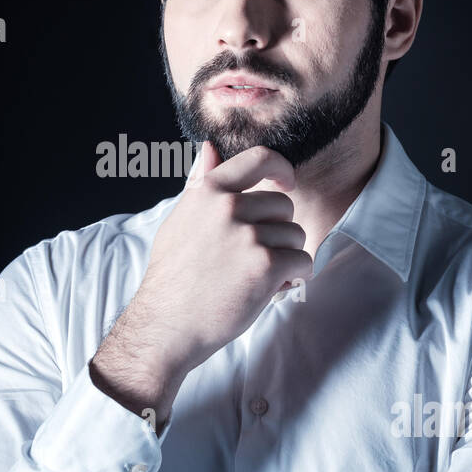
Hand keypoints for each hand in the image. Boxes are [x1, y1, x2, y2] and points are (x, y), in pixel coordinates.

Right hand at [127, 141, 312, 374]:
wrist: (168, 323)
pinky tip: (270, 289)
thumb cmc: (173, 276)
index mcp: (209, 191)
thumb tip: (210, 148)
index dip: (281, 168)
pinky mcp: (266, 265)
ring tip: (257, 277)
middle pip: (284, 206)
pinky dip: (295, 278)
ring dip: (286, 258)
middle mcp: (229, 207)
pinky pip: (303, 262)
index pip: (259, 157)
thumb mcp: (180, 219)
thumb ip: (201, 183)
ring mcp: (249, 236)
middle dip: (278, 232)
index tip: (287, 183)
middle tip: (255, 258)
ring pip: (296, 236)